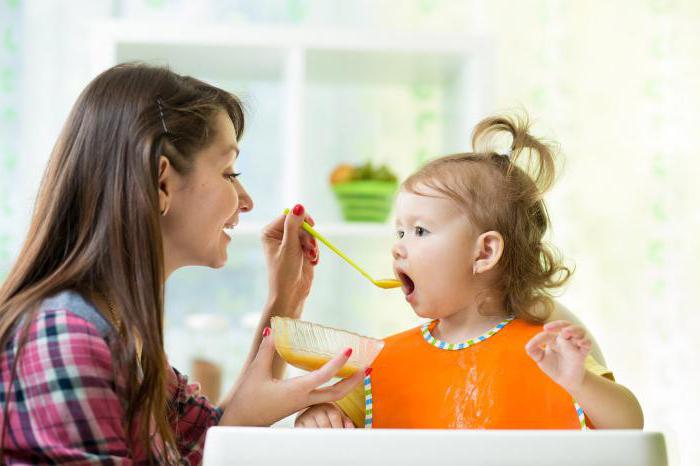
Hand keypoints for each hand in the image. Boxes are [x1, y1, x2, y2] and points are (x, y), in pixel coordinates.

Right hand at [220, 327, 365, 426]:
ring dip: (348, 385)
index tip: (349, 351)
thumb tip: (273, 329)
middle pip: (338, 393)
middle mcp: (304, 399)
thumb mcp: (256, 371)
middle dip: (355, 381)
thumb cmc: (248, 399)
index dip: (338, 363)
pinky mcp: (299, 405)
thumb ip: (266, 349)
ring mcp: (303, 404)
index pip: (324, 376)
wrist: (241, 423)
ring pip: (332, 398)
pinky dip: (334, 388)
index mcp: (296, 391)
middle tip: (368, 367)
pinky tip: (337, 379)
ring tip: (359, 372)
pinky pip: (323, 398)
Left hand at [261, 204, 319, 317]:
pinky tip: (312, 261)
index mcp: (270, 232)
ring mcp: (290, 243)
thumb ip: (294, 226)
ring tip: (311, 257)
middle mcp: (279, 235)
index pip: (289, 215)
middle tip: (311, 248)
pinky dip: (314, 251)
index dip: (302, 219)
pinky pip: (312, 243)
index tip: (312, 226)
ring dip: (312, 245)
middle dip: (308, 236)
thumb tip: (299, 206)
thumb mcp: (290, 247)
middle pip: (301, 224)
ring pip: (308, 234)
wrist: (291, 293)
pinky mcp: (300, 250)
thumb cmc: (284, 272)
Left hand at [525, 320, 591, 392]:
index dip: (540, 337)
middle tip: (548, 328)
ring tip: (566, 332)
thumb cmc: (554, 367)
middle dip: (558, 324)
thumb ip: (534, 351)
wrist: (566, 381)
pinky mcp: (582, 354)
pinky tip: (580, 343)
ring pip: (580, 331)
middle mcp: (566, 340)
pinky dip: (585, 341)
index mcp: (555, 339)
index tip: (533, 345)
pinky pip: (588, 344)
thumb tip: (527, 346)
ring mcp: (575, 346)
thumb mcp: (541, 359)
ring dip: (574, 329)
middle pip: (566, 325)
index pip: (548, 333)